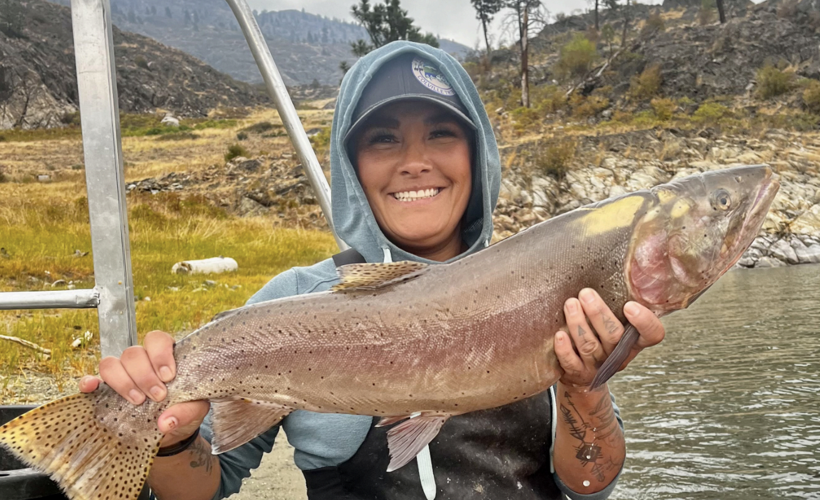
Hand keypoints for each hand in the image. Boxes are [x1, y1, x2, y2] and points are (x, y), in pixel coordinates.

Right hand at [79, 330, 209, 447]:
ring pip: (111, 363)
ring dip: (123, 381)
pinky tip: (92, 388)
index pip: (157, 339)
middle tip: (157, 396)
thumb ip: (186, 412)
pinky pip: (90, 379)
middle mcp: (141, 361)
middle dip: (144, 375)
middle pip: (133, 353)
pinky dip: (89, 382)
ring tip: (137, 401)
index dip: (160, 354)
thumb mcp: (195, 412)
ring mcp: (121, 374)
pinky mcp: (104, 391)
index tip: (168, 376)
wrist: (171, 433)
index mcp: (164, 356)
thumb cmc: (184, 411)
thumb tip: (166, 422)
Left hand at [554, 288, 664, 390]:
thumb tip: (607, 266)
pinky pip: (572, 363)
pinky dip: (565, 349)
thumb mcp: (614, 323)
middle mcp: (618, 354)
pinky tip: (560, 335)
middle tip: (585, 294)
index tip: (629, 306)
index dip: (644, 322)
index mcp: (633, 341)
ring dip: (579, 324)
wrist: (583, 376)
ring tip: (570, 304)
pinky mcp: (579, 373)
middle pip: (614, 335)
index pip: (652, 334)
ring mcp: (598, 366)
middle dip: (598, 313)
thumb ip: (615, 303)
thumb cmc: (599, 340)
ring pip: (590, 346)